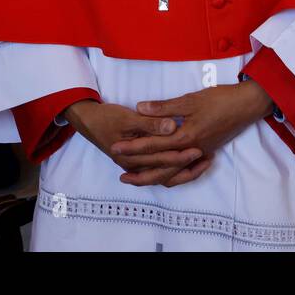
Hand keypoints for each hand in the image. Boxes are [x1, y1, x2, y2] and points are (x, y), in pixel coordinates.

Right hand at [62, 99, 204, 184]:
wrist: (88, 120)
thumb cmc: (106, 117)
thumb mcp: (128, 117)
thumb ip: (151, 122)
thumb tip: (172, 126)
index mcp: (133, 157)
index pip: (163, 160)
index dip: (182, 155)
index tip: (199, 149)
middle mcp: (135, 166)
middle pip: (166, 172)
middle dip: (187, 166)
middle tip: (206, 157)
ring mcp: (136, 166)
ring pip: (163, 177)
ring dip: (182, 172)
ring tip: (202, 163)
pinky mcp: (137, 163)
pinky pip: (159, 173)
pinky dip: (174, 171)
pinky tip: (187, 163)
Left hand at [108, 81, 277, 186]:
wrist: (247, 106)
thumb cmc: (220, 100)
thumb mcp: (190, 100)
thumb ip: (164, 107)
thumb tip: (140, 107)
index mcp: (185, 137)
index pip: (153, 145)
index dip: (133, 147)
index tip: (116, 148)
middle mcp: (191, 150)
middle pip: (161, 167)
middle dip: (140, 170)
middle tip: (121, 173)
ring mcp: (200, 153)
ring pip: (173, 172)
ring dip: (155, 176)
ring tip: (138, 177)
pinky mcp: (206, 152)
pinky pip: (186, 170)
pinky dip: (174, 173)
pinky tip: (165, 172)